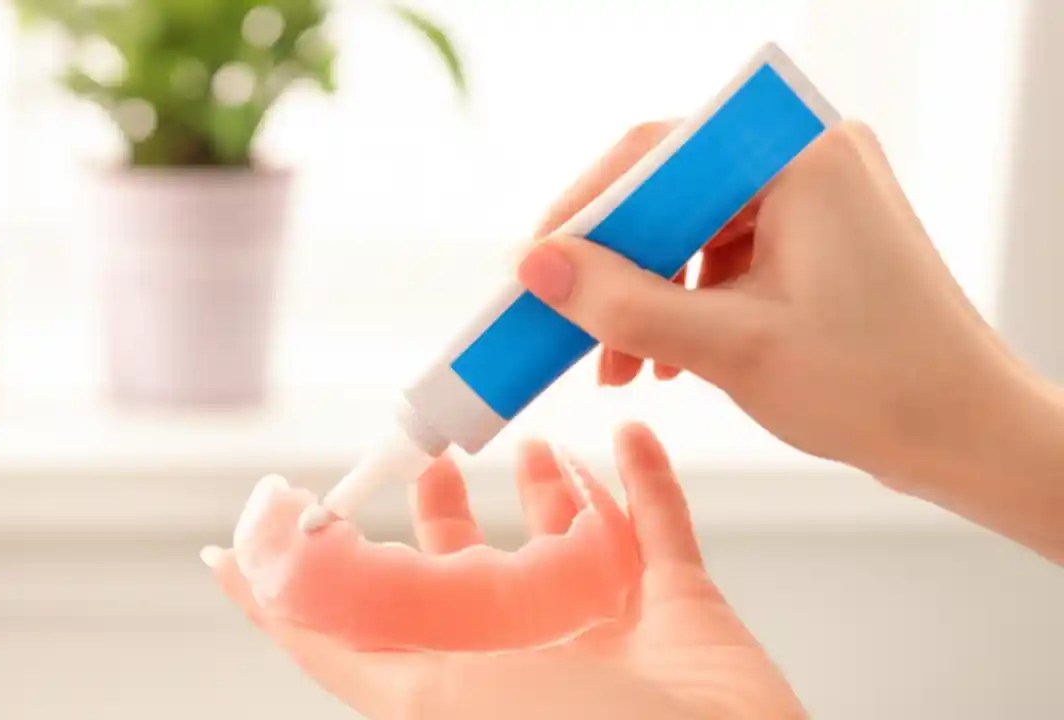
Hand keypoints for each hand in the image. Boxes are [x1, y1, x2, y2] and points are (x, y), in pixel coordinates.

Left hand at [209, 424, 804, 718]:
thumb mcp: (430, 695)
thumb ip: (346, 640)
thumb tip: (259, 587)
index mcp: (460, 676)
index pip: (366, 615)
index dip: (322, 562)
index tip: (274, 507)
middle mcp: (525, 654)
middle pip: (471, 570)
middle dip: (445, 509)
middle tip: (430, 456)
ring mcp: (605, 632)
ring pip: (567, 541)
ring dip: (550, 488)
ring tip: (534, 445)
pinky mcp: (678, 612)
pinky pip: (662, 528)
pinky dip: (648, 479)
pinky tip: (631, 437)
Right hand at [521, 122, 1031, 491]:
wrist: (966, 435)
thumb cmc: (875, 387)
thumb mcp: (729, 347)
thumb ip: (623, 304)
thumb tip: (536, 267)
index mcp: (801, 159)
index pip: (660, 151)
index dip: (588, 206)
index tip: (539, 262)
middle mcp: (809, 160)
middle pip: (673, 191)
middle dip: (617, 266)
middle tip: (571, 323)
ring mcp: (815, 196)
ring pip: (691, 228)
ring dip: (646, 293)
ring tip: (617, 363)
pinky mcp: (816, 235)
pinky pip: (723, 252)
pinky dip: (684, 301)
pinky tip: (662, 356)